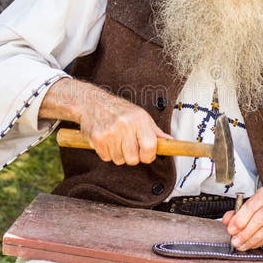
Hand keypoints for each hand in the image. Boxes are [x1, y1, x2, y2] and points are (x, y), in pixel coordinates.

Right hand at [39, 78, 169, 164]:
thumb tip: (170, 141)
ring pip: (119, 160)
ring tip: (117, 141)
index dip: (149, 155)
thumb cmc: (119, 110)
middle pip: (133, 159)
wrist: (92, 103)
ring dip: (119, 155)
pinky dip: (107, 153)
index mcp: (139, 119)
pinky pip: (106, 158)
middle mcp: (125, 125)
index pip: (149, 146)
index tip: (146, 154)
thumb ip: (155, 131)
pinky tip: (107, 141)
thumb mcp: (141, 116)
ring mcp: (110, 132)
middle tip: (129, 146)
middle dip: (133, 157)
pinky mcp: (97, 139)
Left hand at [222, 186, 262, 250]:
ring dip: (251, 240)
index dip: (240, 219)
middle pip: (259, 219)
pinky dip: (260, 243)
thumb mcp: (253, 203)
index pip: (251, 206)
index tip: (231, 230)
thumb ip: (238, 212)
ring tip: (241, 246)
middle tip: (235, 241)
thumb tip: (226, 222)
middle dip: (244, 232)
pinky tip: (252, 245)